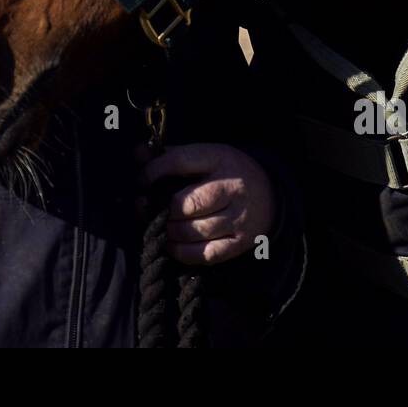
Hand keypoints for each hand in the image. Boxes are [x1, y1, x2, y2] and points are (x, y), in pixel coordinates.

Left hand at [132, 142, 276, 264]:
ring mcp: (239, 217)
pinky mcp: (240, 242)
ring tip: (161, 227)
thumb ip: (169, 155)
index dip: (153, 172)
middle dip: (162, 210)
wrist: (270, 194)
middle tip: (149, 210)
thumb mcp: (204, 155)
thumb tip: (137, 153)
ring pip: (195, 231)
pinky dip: (184, 252)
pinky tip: (173, 245)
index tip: (141, 182)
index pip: (180, 162)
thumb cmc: (225, 172)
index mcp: (219, 158)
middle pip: (188, 203)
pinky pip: (207, 254)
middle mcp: (232, 188)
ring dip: (170, 232)